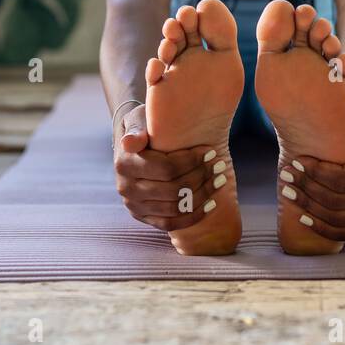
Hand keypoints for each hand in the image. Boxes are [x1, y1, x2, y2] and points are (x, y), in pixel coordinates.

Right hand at [112, 104, 224, 232]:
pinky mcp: (143, 217)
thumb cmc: (142, 127)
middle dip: (201, 177)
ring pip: (175, 208)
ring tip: (219, 181)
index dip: (192, 162)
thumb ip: (136, 129)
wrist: (133, 146)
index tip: (211, 152)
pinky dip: (193, 216)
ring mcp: (134, 206)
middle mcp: (126, 188)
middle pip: (173, 190)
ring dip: (202, 195)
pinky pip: (170, 224)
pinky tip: (211, 204)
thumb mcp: (138, 120)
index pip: (166, 168)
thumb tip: (131, 142)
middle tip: (220, 166)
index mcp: (124, 164)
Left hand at [278, 113, 344, 243]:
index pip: (344, 179)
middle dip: (307, 187)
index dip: (317, 173)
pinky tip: (302, 217)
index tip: (296, 162)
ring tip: (288, 191)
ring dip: (308, 206)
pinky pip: (343, 233)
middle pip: (337, 200)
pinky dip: (321, 227)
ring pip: (337, 218)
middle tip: (286, 174)